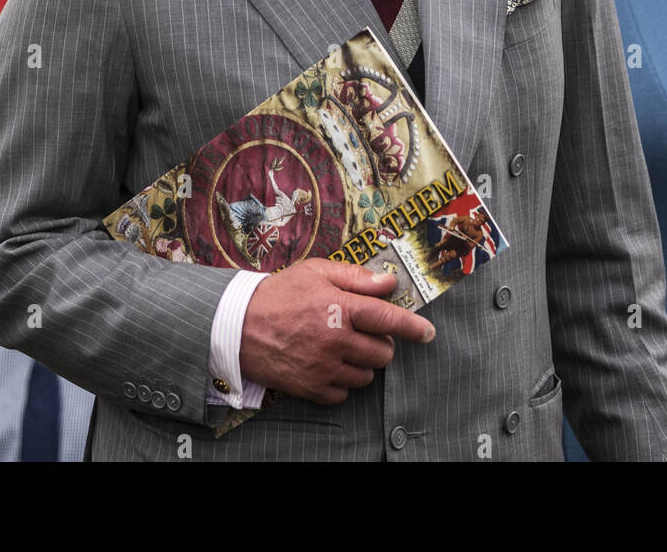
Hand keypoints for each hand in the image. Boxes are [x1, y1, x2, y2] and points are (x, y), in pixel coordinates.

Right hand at [238, 258, 434, 404]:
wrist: (238, 325)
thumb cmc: (280, 293)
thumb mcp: (317, 272)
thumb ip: (356, 277)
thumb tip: (388, 282)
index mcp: (340, 308)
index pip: (389, 320)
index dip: (414, 328)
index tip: (428, 333)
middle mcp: (335, 340)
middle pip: (383, 353)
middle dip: (381, 343)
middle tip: (362, 332)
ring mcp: (323, 367)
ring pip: (366, 376)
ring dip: (362, 364)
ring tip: (343, 347)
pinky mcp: (310, 388)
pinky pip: (344, 394)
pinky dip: (342, 383)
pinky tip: (329, 365)